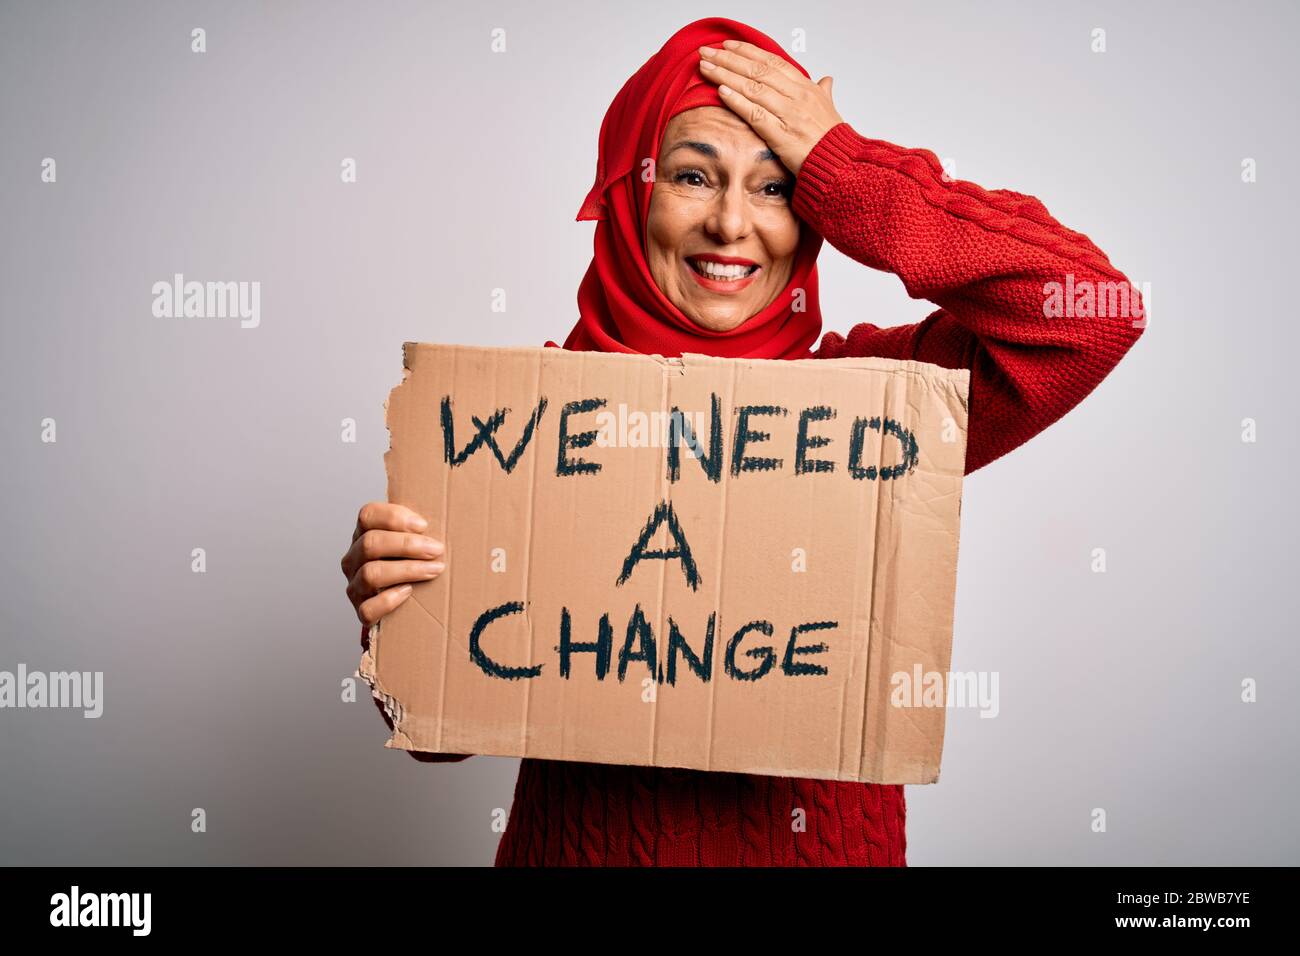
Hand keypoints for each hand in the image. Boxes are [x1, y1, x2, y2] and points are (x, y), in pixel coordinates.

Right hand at [341, 502, 444, 625]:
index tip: (423, 525)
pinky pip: (368, 608)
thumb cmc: (416, 564)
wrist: (409, 606)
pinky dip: (389, 600)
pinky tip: (408, 592)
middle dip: (407, 545)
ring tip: (434, 570)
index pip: (368, 515)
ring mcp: (356, 586)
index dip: (394, 517)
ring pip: (370, 574)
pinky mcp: (362, 611)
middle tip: (436, 549)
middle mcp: (354, 559)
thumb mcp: (416, 541)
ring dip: (407, 570)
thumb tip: (455, 514)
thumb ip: (422, 529)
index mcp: (364, 535)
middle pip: (370, 543)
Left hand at [697, 40, 843, 176]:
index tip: (728, 45)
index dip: (748, 51)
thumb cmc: (832, 140)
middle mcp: (797, 96)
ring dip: (726, 75)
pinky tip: (721, 91)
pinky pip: (755, 113)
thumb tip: (826, 80)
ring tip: (706, 67)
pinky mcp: (781, 134)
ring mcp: (789, 114)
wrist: (841, 165)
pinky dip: (737, 101)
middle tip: (707, 52)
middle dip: (729, 59)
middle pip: (757, 70)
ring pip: (753, 87)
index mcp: (806, 87)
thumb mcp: (829, 109)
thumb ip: (823, 92)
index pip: (772, 61)